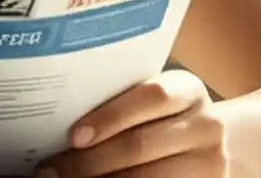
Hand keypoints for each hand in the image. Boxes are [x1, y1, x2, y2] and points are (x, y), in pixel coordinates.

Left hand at [34, 70, 228, 177]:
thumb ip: (118, 103)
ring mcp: (209, 162)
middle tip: (50, 171)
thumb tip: (56, 120)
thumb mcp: (151, 101)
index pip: (150, 97)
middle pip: (141, 144)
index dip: (110, 117)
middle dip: (90, 161)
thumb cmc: (161, 115)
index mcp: (187, 90)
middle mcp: (206, 125)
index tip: (73, 136)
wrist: (208, 142)